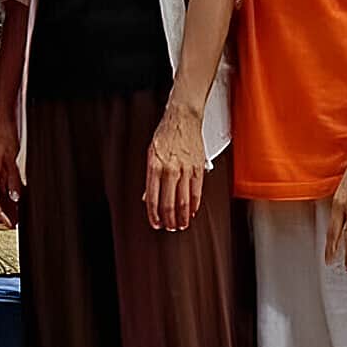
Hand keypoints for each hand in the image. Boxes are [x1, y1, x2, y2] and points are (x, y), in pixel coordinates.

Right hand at [0, 106, 21, 227]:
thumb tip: (15, 197)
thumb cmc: (4, 130)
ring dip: (4, 201)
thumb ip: (12, 178)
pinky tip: (13, 193)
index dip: (1, 214)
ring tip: (15, 211)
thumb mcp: (12, 157)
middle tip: (13, 222)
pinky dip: (5, 189)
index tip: (9, 224)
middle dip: (3, 211)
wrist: (0, 113)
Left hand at [145, 102, 206, 231]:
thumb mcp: (150, 154)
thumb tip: (148, 197)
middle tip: (170, 228)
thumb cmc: (166, 134)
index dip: (154, 216)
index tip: (156, 223)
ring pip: (184, 201)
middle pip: (169, 203)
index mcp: (154, 167)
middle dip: (169, 220)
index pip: (153, 199)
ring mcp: (185, 169)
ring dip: (182, 216)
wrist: (182, 118)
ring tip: (181, 224)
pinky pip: (197, 191)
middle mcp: (170, 169)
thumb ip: (150, 178)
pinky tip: (192, 211)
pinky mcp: (198, 168)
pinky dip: (194, 205)